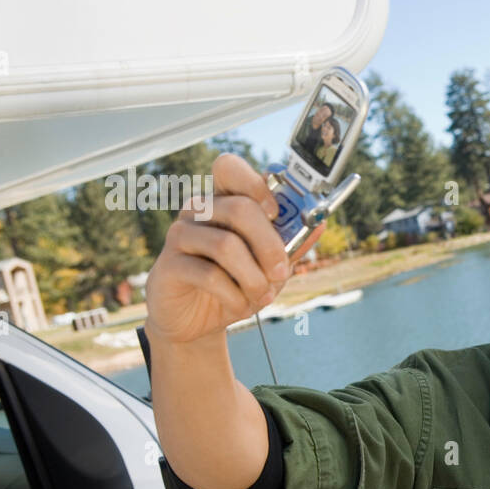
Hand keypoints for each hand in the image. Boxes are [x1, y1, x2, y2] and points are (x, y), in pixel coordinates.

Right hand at [144, 154, 324, 343]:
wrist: (198, 319)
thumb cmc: (236, 282)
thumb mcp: (271, 264)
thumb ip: (292, 243)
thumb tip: (320, 224)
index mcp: (224, 200)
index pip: (229, 168)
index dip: (256, 184)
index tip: (276, 212)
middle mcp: (199, 210)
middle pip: (240, 209)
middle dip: (270, 245)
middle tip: (281, 271)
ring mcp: (180, 235)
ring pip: (226, 245)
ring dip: (254, 277)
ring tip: (263, 295)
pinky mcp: (169, 265)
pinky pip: (209, 275)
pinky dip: (235, 295)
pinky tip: (242, 304)